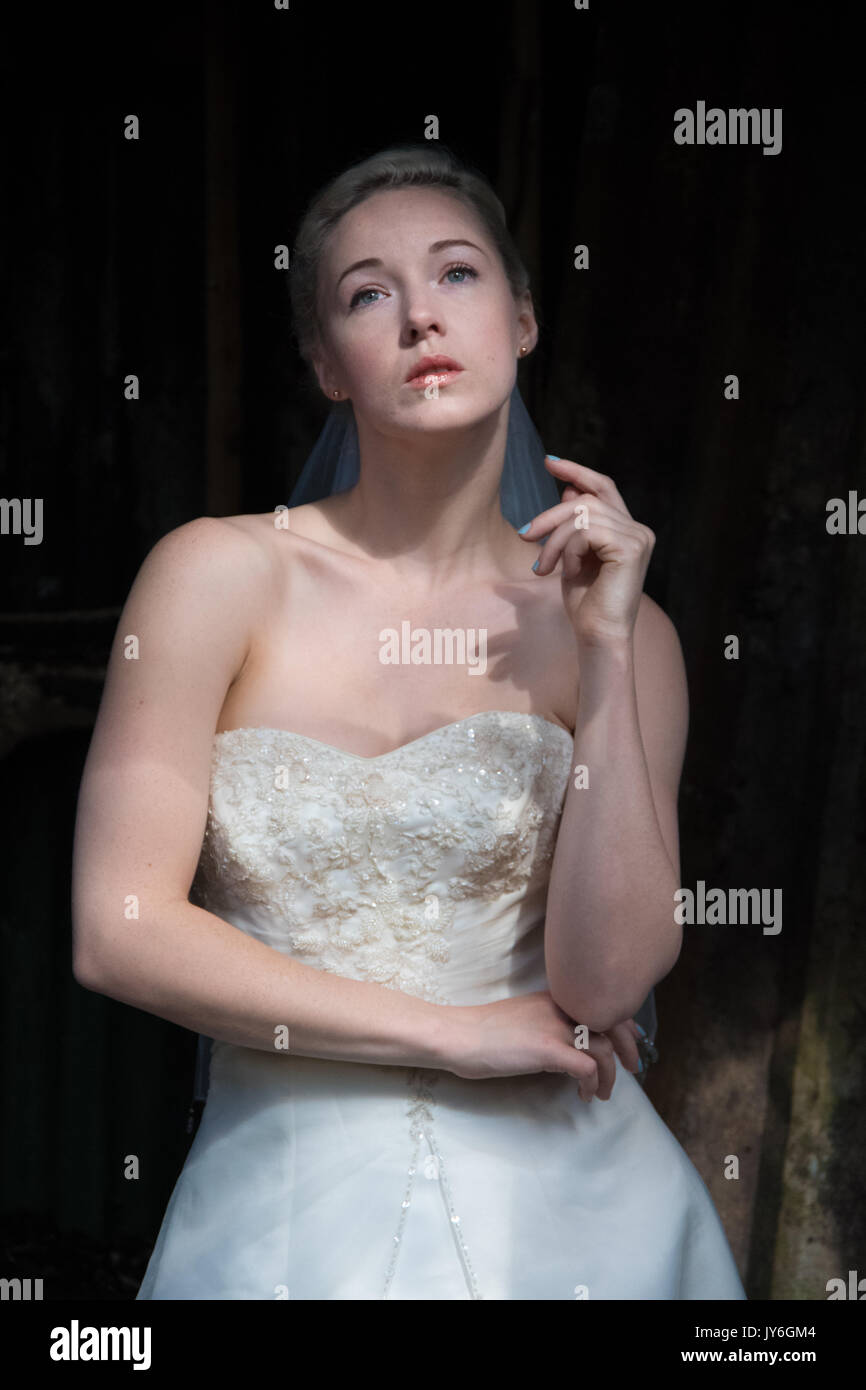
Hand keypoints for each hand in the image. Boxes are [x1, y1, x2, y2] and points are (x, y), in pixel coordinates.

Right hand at [444, 990, 644, 1101]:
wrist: (459, 1035)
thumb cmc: (483, 1032)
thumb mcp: (524, 1018)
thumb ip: (549, 1024)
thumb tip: (570, 1046)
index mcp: (555, 998)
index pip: (602, 1004)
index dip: (623, 1023)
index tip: (631, 1041)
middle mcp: (560, 1007)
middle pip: (612, 1022)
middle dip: (627, 1048)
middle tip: (632, 1069)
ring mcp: (554, 1027)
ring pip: (603, 1049)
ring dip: (609, 1076)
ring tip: (602, 1093)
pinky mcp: (547, 1049)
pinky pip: (586, 1068)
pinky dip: (591, 1084)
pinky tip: (584, 1095)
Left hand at [518, 456, 654, 646]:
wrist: (598, 636)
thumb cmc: (585, 604)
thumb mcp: (573, 557)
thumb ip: (574, 526)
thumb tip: (569, 490)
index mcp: (626, 530)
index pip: (603, 488)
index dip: (577, 471)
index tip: (549, 462)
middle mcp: (637, 530)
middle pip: (585, 500)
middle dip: (549, 516)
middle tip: (524, 536)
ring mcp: (637, 537)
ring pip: (581, 514)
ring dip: (554, 541)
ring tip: (544, 568)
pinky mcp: (631, 547)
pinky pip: (585, 532)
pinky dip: (568, 551)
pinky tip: (569, 573)